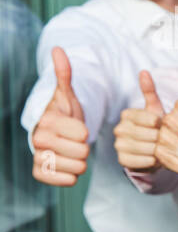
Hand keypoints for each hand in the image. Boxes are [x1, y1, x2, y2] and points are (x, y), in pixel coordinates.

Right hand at [31, 46, 89, 185]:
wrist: (52, 135)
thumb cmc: (63, 114)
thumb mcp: (67, 95)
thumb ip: (65, 75)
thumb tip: (58, 50)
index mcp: (48, 121)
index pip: (83, 134)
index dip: (85, 132)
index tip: (77, 128)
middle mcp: (39, 139)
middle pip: (82, 152)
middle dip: (84, 148)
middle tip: (75, 142)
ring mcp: (39, 157)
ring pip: (77, 168)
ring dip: (79, 162)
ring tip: (71, 152)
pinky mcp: (40, 173)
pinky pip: (66, 181)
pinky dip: (71, 176)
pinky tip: (68, 166)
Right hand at [113, 69, 167, 171]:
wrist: (158, 151)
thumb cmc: (159, 128)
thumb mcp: (157, 109)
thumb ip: (150, 92)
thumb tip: (144, 71)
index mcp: (127, 114)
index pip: (151, 119)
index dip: (163, 125)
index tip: (164, 126)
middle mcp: (119, 128)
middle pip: (150, 135)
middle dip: (162, 138)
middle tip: (165, 139)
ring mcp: (119, 145)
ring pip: (148, 148)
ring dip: (160, 150)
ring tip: (162, 148)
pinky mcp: (122, 160)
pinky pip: (144, 161)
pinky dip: (154, 161)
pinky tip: (156, 158)